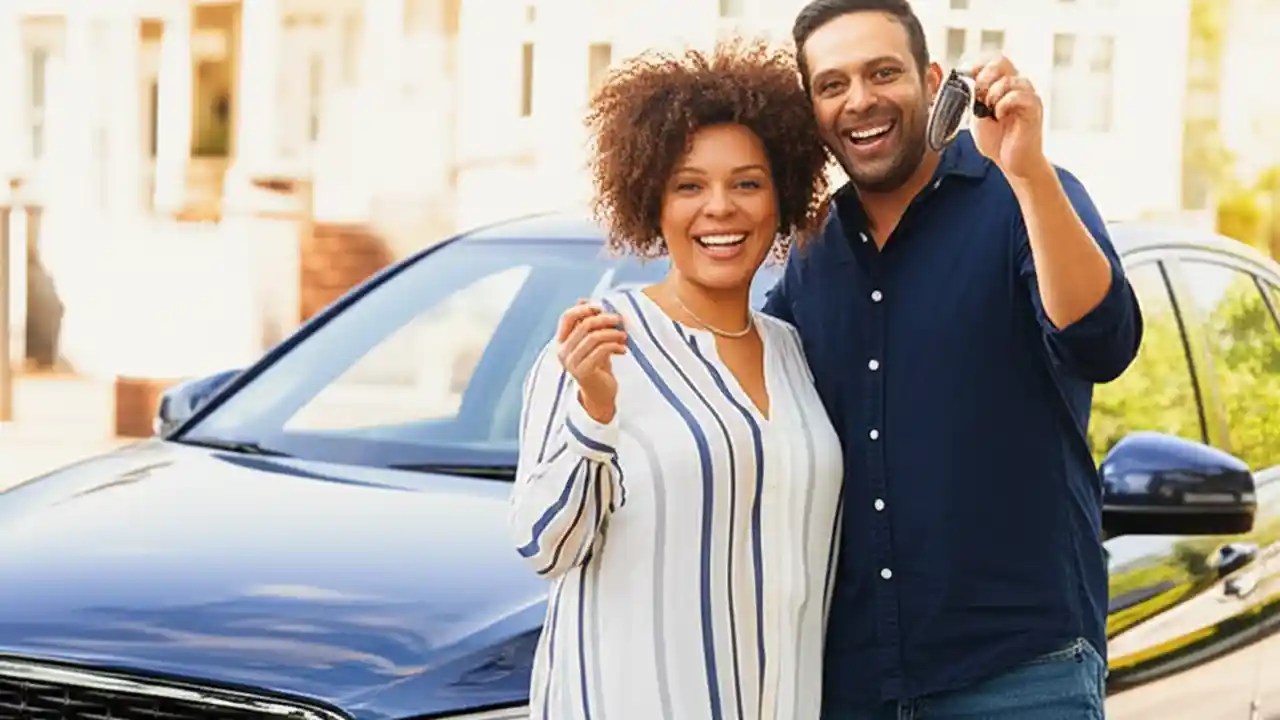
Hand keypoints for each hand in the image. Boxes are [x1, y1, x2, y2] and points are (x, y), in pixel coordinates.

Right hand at [556, 300, 626, 422]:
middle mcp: (563, 352)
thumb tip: (583, 300)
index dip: (584, 308)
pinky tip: (623, 349)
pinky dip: (615, 346)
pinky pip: (601, 351)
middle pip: (584, 325)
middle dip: (605, 319)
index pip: (567, 317)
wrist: (599, 395)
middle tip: (620, 320)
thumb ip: (587, 324)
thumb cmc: (597, 366)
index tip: (601, 308)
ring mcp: (571, 363)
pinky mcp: (583, 372)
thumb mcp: (592, 342)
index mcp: (561, 342)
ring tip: (624, 336)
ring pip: (594, 337)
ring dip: (613, 333)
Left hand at [967, 55, 1050, 180]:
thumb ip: (971, 99)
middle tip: (978, 96)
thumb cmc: (998, 140)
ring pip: (1010, 78)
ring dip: (993, 93)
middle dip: (983, 77)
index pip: (992, 60)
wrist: (1013, 163)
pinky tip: (999, 116)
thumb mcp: (976, 116)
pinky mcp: (1033, 108)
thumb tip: (958, 84)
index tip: (966, 80)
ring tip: (989, 110)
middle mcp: (1017, 86)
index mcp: (1003, 84)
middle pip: (1001, 61)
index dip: (976, 66)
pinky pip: (1019, 95)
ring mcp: (1027, 95)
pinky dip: (1003, 104)